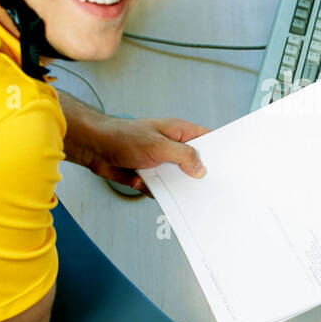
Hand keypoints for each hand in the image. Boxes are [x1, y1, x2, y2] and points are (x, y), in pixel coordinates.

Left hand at [58, 93, 208, 194]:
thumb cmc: (124, 137)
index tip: (225, 167)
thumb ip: (183, 156)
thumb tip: (200, 168)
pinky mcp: (149, 174)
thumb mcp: (159, 146)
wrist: (95, 148)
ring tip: (167, 186)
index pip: (205, 139)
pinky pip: (161, 187)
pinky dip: (154, 189)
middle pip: (193, 163)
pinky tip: (142, 183)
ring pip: (177, 178)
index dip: (216, 151)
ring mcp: (160, 161)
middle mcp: (171, 146)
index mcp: (178, 132)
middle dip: (194, 175)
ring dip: (172, 185)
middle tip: (199, 185)